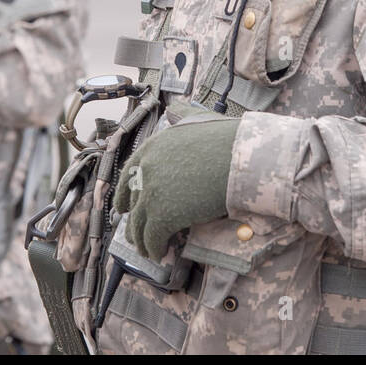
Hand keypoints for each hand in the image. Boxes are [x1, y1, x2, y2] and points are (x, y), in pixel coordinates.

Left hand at [112, 99, 240, 259]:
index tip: (125, 206)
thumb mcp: (196, 120)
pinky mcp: (163, 216)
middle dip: (131, 219)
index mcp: (151, 148)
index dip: (125, 194)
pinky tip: (159, 255)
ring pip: (138, 225)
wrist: (240, 158)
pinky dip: (154, 249)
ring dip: (141, 240)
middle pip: (130, 202)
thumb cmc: (226, 139)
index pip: (128, 175)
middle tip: (134, 232)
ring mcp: (151, 194)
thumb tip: (175, 110)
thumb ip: (181, 116)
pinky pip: (152, 239)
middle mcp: (145, 170)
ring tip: (147, 250)